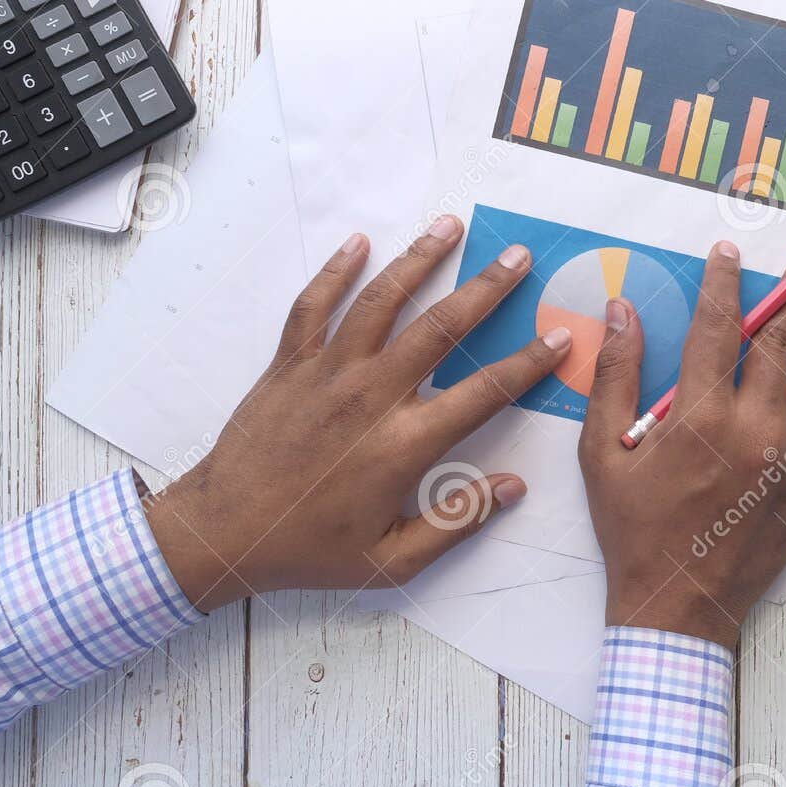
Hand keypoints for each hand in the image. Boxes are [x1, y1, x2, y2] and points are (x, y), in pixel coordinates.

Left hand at [144, 216, 572, 612]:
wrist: (226, 531)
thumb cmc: (311, 550)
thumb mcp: (393, 560)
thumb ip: (456, 522)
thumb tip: (511, 488)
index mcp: (404, 443)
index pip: (484, 392)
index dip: (528, 363)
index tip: (559, 337)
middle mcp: (372, 396)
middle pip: (440, 328)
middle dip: (485, 289)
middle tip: (517, 257)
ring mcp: (328, 373)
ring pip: (381, 301)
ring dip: (419, 260)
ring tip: (449, 226)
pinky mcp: (290, 364)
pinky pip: (315, 306)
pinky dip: (336, 271)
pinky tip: (359, 242)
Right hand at [578, 240, 785, 650]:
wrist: (676, 605)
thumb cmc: (634, 532)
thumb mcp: (602, 454)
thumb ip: (613, 377)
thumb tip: (619, 313)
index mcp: (699, 417)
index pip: (714, 327)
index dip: (722, 283)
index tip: (729, 252)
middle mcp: (754, 429)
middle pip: (780, 342)